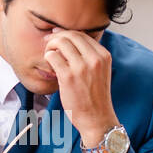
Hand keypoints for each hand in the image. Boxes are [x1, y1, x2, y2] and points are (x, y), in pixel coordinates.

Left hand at [43, 29, 116, 144]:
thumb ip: (90, 57)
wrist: (97, 118)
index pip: (83, 35)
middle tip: (48, 42)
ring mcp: (81, 67)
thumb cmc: (96, 97)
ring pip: (60, 42)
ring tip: (49, 55)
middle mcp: (94, 59)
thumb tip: (70, 41)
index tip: (58, 36)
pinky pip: (52, 56)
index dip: (67, 33)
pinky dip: (48, 57)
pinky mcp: (68, 76)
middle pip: (71, 35)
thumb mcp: (100, 71)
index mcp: (104, 55)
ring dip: (50, 46)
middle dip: (57, 36)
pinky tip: (50, 66)